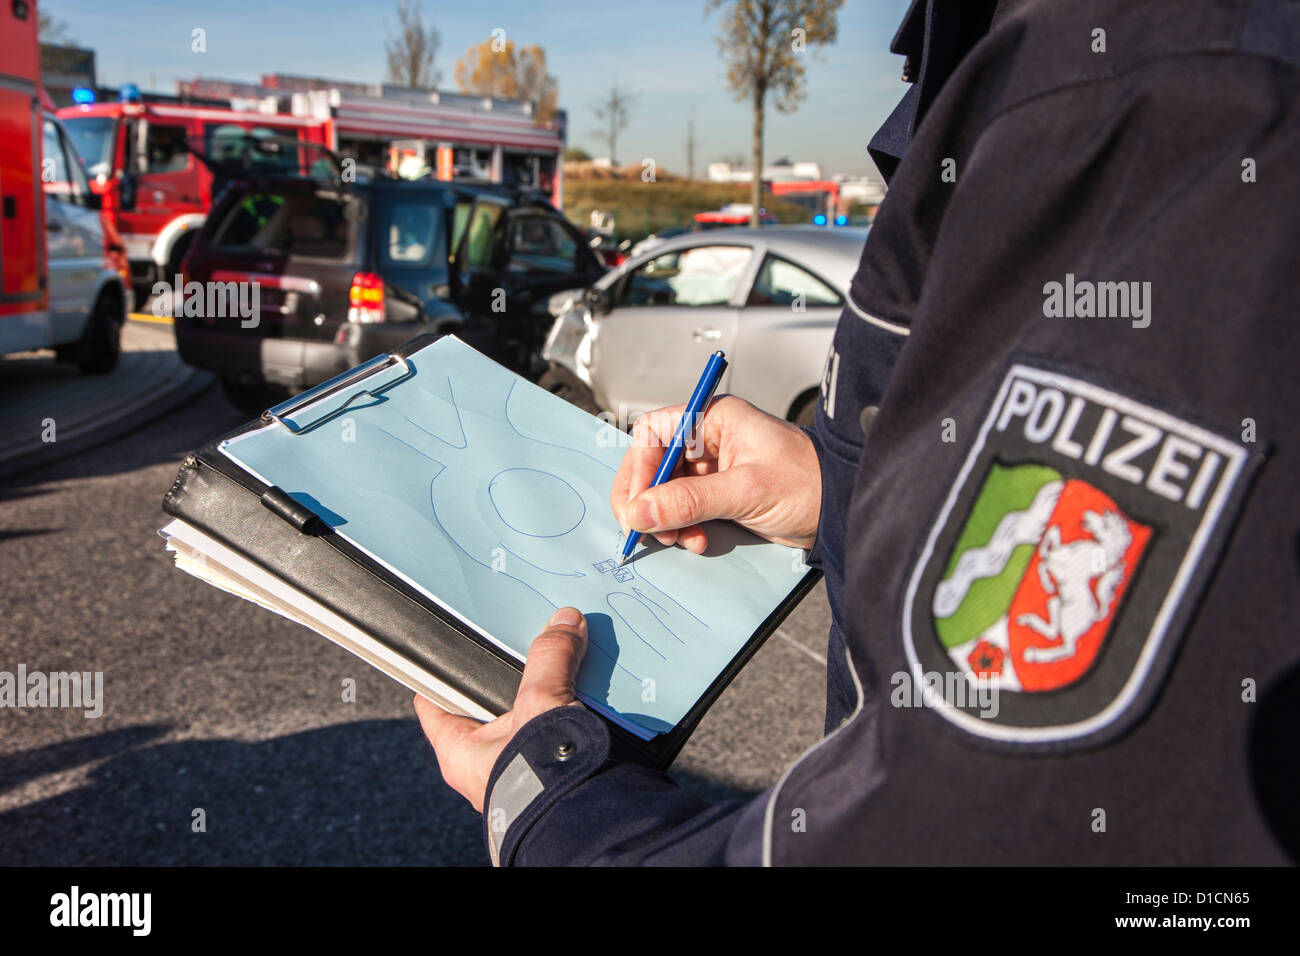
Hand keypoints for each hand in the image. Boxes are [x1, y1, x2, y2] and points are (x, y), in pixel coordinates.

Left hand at [414, 607, 587, 811]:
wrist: (587, 820)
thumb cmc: (543, 776)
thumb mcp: (541, 703)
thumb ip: (550, 658)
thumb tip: (563, 622)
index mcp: (460, 750)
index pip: (434, 700)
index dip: (440, 669)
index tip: (451, 643)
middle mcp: (482, 763)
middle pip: (486, 702)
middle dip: (507, 675)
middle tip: (523, 644)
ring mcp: (515, 769)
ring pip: (522, 717)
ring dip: (542, 694)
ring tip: (560, 661)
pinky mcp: (546, 773)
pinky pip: (550, 733)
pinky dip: (565, 713)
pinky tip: (584, 693)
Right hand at [610, 395, 820, 552]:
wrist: (843, 509)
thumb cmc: (809, 484)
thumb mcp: (746, 491)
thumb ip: (690, 501)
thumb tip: (640, 512)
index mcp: (713, 419)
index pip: (653, 434)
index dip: (638, 469)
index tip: (636, 504)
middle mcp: (709, 438)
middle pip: (653, 464)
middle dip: (647, 499)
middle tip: (643, 529)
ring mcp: (713, 468)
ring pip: (665, 490)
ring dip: (665, 518)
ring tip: (680, 539)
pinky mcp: (721, 493)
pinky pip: (684, 508)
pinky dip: (682, 526)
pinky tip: (696, 540)